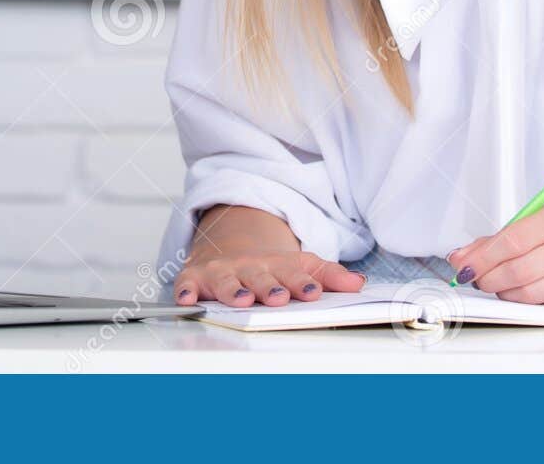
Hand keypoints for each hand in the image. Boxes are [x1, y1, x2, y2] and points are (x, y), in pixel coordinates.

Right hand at [174, 247, 366, 306]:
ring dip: (233, 290)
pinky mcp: (195, 277)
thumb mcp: (300, 264)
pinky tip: (188, 301)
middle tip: (278, 297)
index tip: (313, 292)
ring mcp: (222, 271)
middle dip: (269, 287)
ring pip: (227, 281)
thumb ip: (328, 275)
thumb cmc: (267, 264)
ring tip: (241, 300)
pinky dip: (185, 291)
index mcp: (277, 265)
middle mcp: (249, 267)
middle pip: (260, 277)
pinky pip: (187, 283)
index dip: (303, 283)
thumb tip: (358, 283)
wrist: (228, 242)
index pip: (294, 273)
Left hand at [446, 203, 543, 316]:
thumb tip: (460, 258)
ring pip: (531, 293)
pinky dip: (529, 305)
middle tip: (478, 280)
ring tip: (501, 287)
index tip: (464, 266)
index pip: (513, 239)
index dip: (483, 257)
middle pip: (519, 269)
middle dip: (489, 279)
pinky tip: (526, 295)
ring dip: (505, 295)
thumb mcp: (535, 228)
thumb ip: (495, 242)